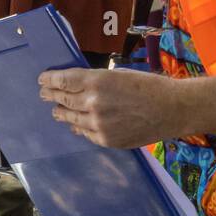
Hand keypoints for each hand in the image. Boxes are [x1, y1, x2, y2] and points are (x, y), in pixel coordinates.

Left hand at [38, 67, 181, 147]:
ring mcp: (99, 124)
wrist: (172, 110)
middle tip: (43, 94)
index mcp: (98, 81)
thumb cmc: (149, 87)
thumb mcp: (119, 75)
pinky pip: (85, 133)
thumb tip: (75, 86)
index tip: (42, 80)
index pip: (63, 80)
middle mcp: (94, 103)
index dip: (49, 80)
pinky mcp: (106, 140)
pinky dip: (79, 127)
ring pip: (70, 118)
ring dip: (61, 113)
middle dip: (51, 96)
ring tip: (55, 111)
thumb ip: (95, 81)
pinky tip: (75, 124)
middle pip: (63, 99)